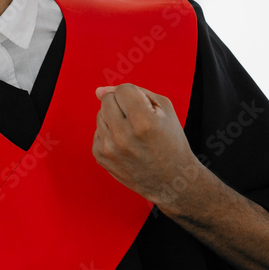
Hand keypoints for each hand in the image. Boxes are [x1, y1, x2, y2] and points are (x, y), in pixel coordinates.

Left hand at [92, 83, 199, 207]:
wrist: (170, 180)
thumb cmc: (170, 139)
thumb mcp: (163, 109)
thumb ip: (133, 91)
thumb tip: (98, 91)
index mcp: (143, 122)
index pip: (123, 90)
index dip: (135, 96)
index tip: (145, 109)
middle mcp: (123, 136)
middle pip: (107, 100)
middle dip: (121, 105)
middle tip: (138, 120)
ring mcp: (109, 148)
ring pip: (100, 114)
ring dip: (114, 119)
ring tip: (133, 134)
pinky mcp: (100, 157)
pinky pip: (98, 131)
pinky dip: (110, 134)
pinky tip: (125, 144)